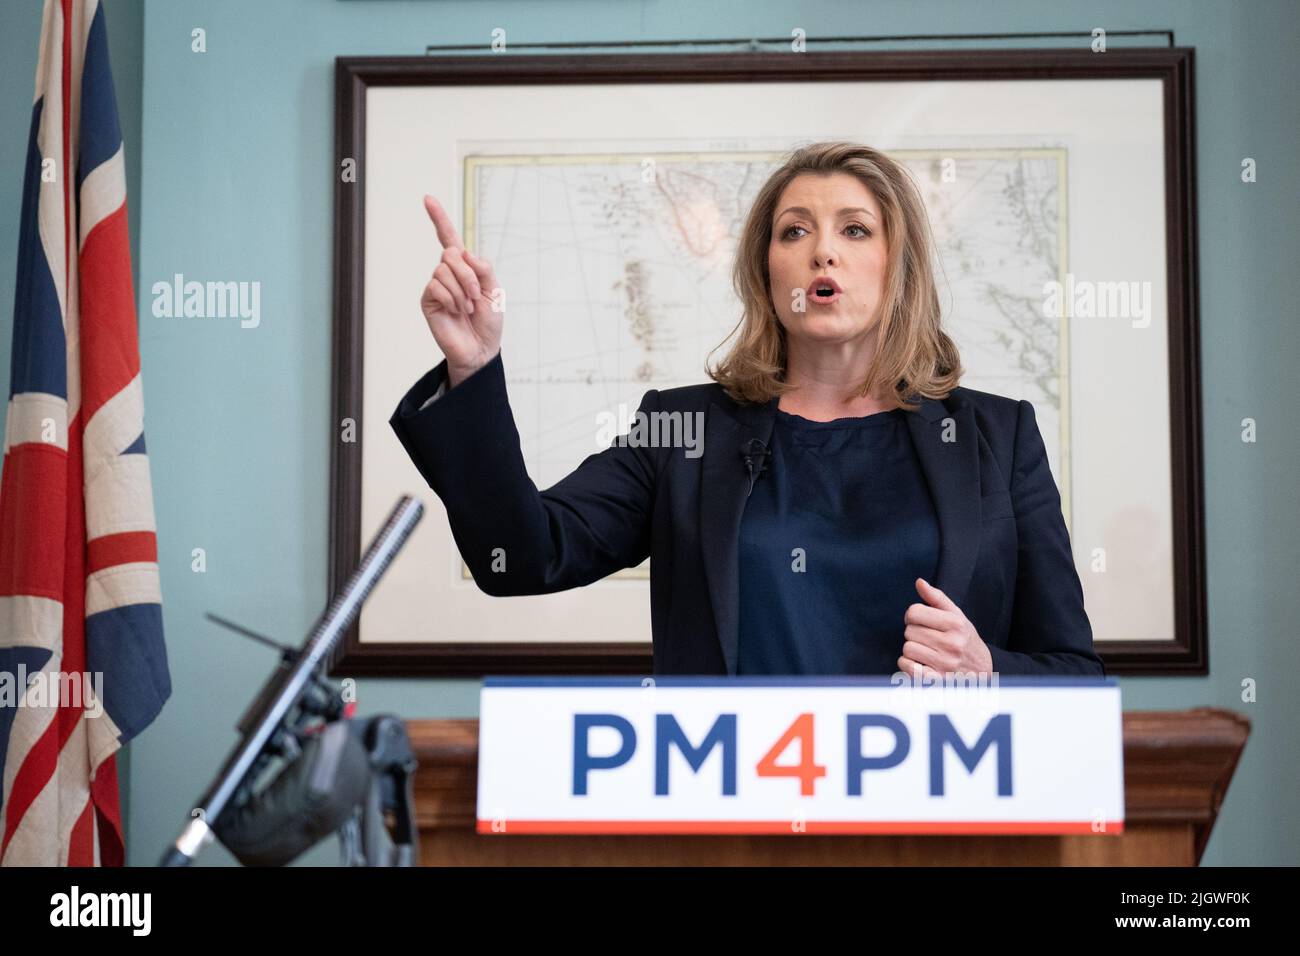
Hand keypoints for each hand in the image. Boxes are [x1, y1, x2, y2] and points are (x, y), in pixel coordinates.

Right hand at [419, 194, 502, 385]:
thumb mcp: (495, 292)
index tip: (427, 199)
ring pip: (443, 270)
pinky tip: (456, 312)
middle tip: (476, 296)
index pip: (449, 238)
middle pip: (450, 254)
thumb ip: (483, 269)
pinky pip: (436, 286)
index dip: (439, 219)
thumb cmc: (488, 322)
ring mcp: (436, 286)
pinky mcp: (428, 300)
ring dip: (462, 290)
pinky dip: (451, 298)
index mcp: (466, 268)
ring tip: (467, 308)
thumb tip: (465, 253)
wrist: (481, 349)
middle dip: (468, 274)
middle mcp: (448, 273)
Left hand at [897, 577, 994, 678]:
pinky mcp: (937, 680)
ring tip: (926, 651)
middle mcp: (952, 643)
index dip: (912, 616)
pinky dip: (908, 664)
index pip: (914, 612)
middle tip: (927, 639)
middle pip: (909, 631)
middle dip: (914, 633)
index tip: (919, 621)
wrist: (983, 671)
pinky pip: (907, 666)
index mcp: (955, 624)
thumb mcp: (957, 616)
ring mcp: (945, 663)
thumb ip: (937, 598)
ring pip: (907, 649)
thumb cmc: (966, 641)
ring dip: (912, 650)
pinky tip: (920, 663)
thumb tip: (919, 582)